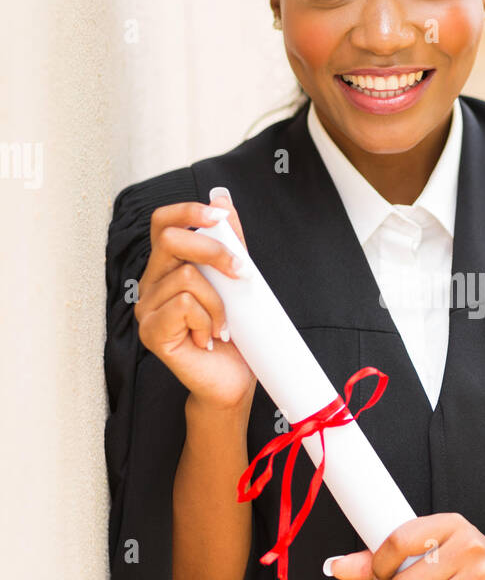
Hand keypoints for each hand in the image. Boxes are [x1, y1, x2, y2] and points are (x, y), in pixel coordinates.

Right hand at [133, 188, 256, 410]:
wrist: (232, 381)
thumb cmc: (233, 334)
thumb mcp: (236, 281)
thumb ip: (228, 242)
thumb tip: (222, 197)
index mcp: (166, 268)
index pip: (162, 222)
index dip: (188, 211)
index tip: (220, 217)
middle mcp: (150, 284)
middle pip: (171, 240)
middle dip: (214, 251)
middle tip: (243, 274)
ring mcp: (146, 309)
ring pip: (186, 277)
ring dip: (218, 302)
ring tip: (223, 326)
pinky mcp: (150, 332)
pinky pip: (183, 305)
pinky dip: (208, 320)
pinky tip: (209, 339)